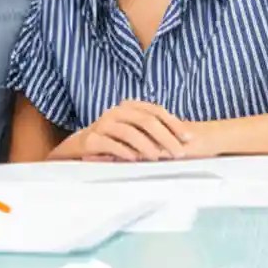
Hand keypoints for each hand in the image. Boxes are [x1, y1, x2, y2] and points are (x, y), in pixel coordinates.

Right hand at [78, 100, 192, 161]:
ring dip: (146, 146)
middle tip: (178, 153)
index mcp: (129, 107)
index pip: (155, 111)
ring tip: (158, 158)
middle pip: (145, 120)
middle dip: (165, 137)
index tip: (188, 138)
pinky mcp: (91, 139)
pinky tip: (135, 159)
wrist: (79, 145)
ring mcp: (103, 125)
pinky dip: (124, 151)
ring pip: (129, 131)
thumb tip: (181, 140)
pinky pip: (110, 143)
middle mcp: (116, 112)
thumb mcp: (133, 131)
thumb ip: (151, 131)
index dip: (173, 123)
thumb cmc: (112, 139)